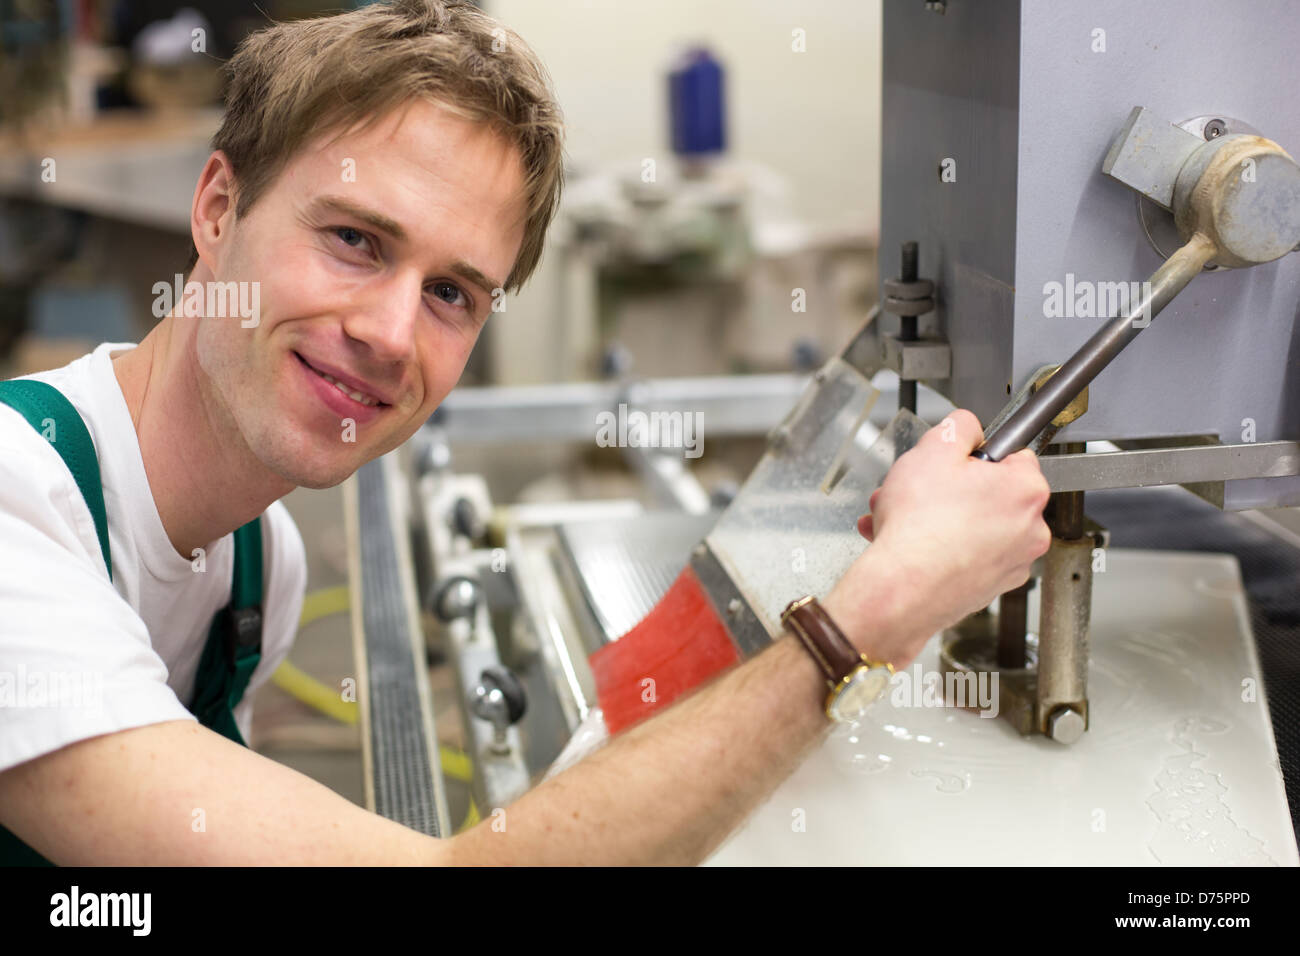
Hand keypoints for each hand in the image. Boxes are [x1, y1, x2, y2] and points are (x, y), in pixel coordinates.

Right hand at [823, 409, 1050, 669]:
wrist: (902, 589)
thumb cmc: (919, 526)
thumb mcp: (933, 449)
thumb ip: (959, 426)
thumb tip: (967, 427)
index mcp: (1025, 489)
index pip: (1013, 456)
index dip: (976, 455)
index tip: (955, 462)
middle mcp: (1030, 529)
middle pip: (989, 494)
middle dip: (948, 489)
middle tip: (916, 489)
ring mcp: (1012, 563)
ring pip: (973, 527)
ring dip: (936, 519)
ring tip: (897, 518)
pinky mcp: (989, 588)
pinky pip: (965, 557)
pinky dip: (939, 549)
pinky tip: (905, 544)